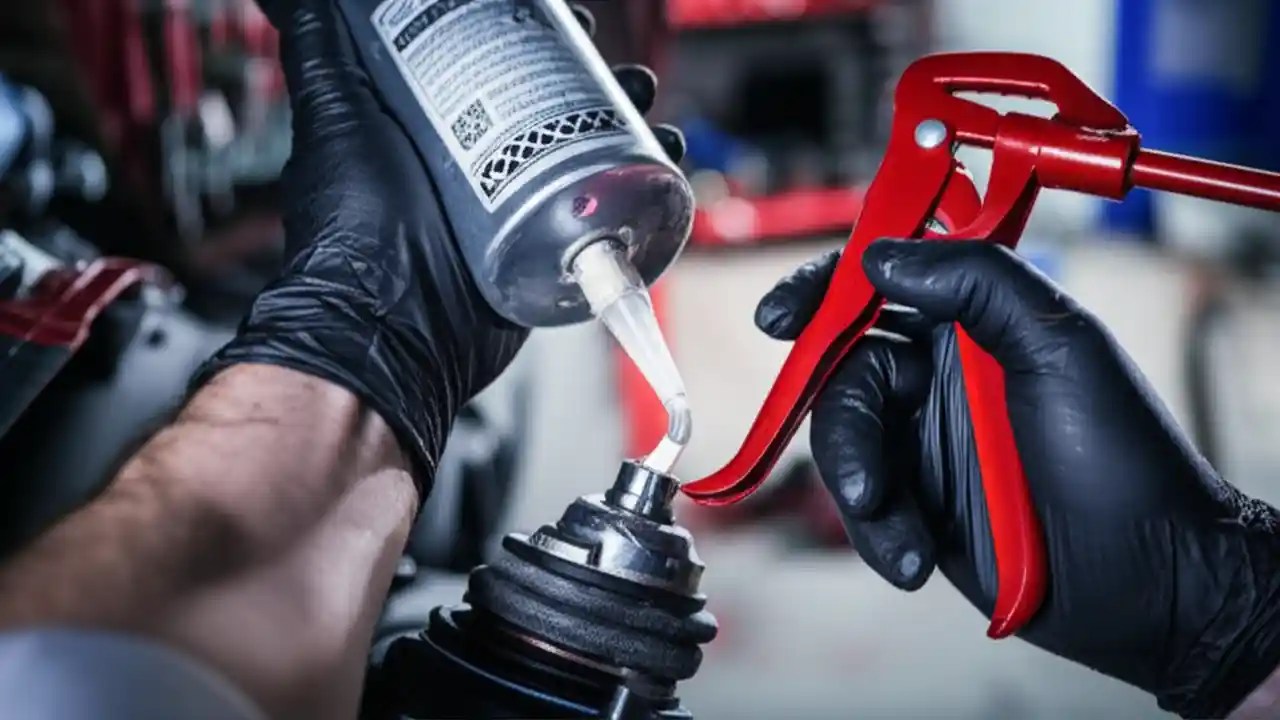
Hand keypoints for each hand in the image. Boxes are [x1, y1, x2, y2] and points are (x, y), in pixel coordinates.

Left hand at [201, 0, 682, 490]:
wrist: (389, 329)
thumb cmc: (353, 231)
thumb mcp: (335, 120)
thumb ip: (319, 56)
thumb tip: (311, 3)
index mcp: (437, 131)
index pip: (499, 63)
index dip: (539, 37)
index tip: (564, 19)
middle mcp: (480, 168)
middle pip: (555, 106)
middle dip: (596, 78)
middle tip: (615, 66)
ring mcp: (515, 211)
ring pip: (586, 154)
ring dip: (627, 122)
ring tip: (643, 104)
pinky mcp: (544, 253)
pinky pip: (600, 214)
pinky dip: (637, 186)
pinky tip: (659, 161)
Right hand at [757, 239, 1279, 716]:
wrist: (1150, 582)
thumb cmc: (1124, 459)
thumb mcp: (1059, 348)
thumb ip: (978, 282)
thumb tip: (882, 257)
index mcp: (979, 322)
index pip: (885, 280)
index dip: (825, 287)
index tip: (780, 316)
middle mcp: (943, 374)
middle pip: (845, 369)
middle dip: (843, 426)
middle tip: (864, 480)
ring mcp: (926, 439)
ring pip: (843, 439)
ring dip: (860, 488)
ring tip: (904, 533)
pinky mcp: (916, 502)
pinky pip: (861, 505)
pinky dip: (877, 534)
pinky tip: (913, 559)